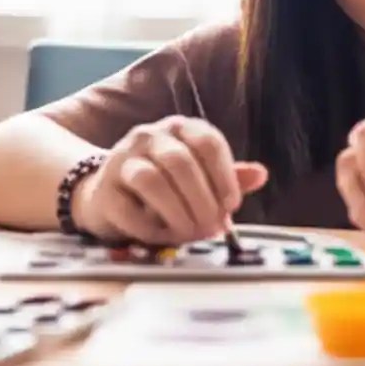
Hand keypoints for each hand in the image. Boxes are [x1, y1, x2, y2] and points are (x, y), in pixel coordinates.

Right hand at [72, 116, 267, 244]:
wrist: (108, 194)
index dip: (224, 176)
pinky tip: (163, 236)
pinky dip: (150, 228)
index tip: (232, 206)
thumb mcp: (200, 176)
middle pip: (181, 162)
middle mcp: (150, 137)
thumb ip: (228, 177)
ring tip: (190, 234)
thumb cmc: (164, 185)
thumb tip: (261, 175)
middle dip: (202, 200)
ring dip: (177, 213)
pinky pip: (128, 209)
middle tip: (212, 228)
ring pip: (152, 180)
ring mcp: (122, 160)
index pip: (208, 142)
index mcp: (180, 129)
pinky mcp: (104, 190)